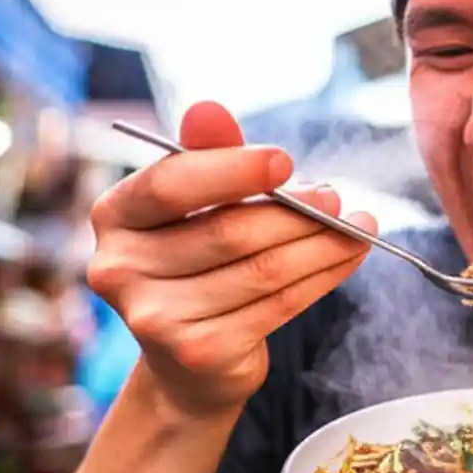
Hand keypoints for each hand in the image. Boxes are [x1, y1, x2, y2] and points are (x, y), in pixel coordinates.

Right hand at [87, 102, 375, 416]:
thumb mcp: (197, 205)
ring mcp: (157, 319)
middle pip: (228, 231)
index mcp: (114, 216)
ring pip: (262, 270)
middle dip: (294, 211)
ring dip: (321, 245)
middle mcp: (121, 269)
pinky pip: (278, 304)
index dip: (232, 170)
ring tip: (358, 227)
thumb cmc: (198, 263)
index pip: (171, 185)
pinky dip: (322, 277)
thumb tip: (208, 108)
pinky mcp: (201, 352)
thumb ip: (207, 157)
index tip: (284, 161)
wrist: (188, 364)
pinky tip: (348, 257)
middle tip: (335, 198)